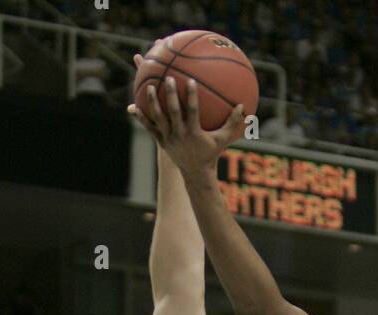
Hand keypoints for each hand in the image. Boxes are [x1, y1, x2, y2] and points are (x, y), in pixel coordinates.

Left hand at [128, 72, 244, 174]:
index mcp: (193, 133)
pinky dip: (142, 118)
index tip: (191, 81)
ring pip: (158, 118)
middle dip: (171, 95)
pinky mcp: (161, 141)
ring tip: (149, 86)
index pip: (192, 112)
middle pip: (173, 112)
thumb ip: (232, 122)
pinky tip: (134, 106)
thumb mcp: (223, 139)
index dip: (192, 97)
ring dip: (153, 102)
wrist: (196, 173)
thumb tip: (243, 106)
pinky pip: (150, 128)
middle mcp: (179, 135)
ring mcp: (168, 138)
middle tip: (169, 78)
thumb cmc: (211, 153)